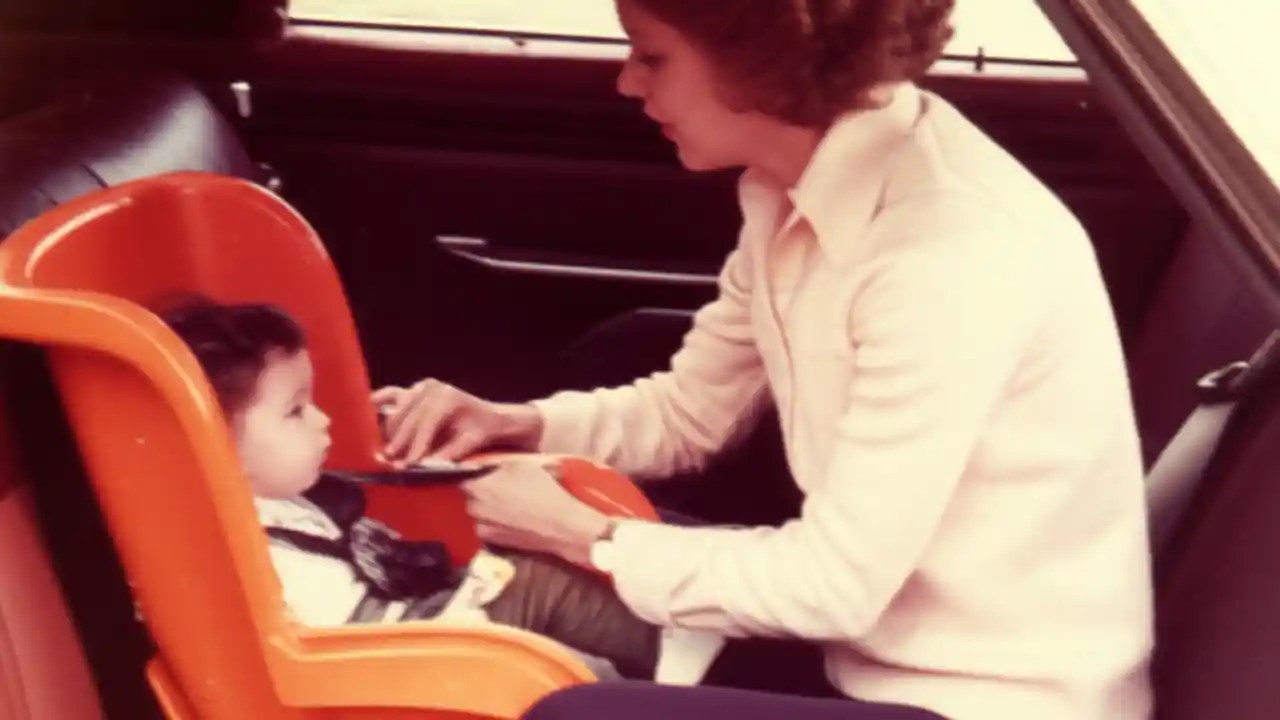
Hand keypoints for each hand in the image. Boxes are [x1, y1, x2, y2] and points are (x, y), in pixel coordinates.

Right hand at [372, 379, 543, 464]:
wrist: (487, 416)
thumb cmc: (480, 430)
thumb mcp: (471, 442)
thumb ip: (450, 454)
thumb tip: (427, 467)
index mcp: (448, 397)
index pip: (427, 422)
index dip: (416, 444)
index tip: (408, 463)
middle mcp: (432, 388)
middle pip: (409, 416)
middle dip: (399, 441)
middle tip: (390, 462)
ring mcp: (420, 387)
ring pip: (398, 409)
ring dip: (389, 432)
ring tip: (383, 452)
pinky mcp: (412, 390)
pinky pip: (390, 396)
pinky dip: (378, 405)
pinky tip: (367, 416)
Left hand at [462, 461, 611, 565]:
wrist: (560, 526)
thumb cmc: (542, 492)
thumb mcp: (521, 465)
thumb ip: (496, 463)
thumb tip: (483, 464)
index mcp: (478, 486)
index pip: (463, 476)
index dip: (475, 473)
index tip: (485, 472)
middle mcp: (474, 508)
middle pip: (471, 496)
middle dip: (483, 491)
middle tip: (504, 487)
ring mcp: (482, 528)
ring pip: (480, 513)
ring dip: (489, 508)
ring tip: (512, 505)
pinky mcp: (494, 543)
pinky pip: (488, 529)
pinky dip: (496, 524)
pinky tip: (514, 520)